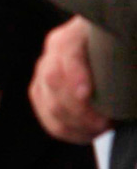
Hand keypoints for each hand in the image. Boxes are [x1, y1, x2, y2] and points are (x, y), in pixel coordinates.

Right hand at [29, 16, 111, 142]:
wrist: (104, 53)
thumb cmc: (116, 52)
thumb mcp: (116, 48)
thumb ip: (116, 57)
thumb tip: (130, 69)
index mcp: (72, 35)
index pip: (67, 51)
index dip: (74, 74)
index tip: (86, 93)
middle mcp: (52, 53)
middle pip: (52, 80)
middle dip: (79, 109)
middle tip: (105, 122)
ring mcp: (43, 73)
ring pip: (49, 103)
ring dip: (76, 123)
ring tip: (100, 129)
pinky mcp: (40, 93)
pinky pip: (48, 118)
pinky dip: (68, 131)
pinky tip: (87, 133)